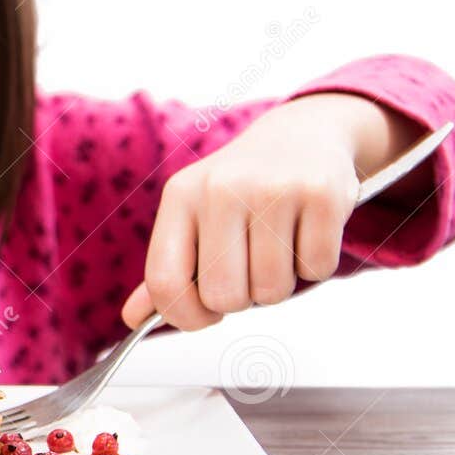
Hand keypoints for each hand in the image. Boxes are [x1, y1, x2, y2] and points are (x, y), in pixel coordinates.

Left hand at [120, 93, 414, 330]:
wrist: (301, 136)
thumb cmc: (241, 192)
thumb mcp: (194, 218)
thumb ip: (167, 270)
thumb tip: (133, 319)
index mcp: (180, 196)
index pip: (165, 281)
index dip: (184, 316)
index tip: (204, 315)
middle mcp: (221, 188)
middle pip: (224, 296)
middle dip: (241, 298)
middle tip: (249, 267)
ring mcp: (272, 188)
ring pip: (272, 289)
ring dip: (279, 282)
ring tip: (278, 244)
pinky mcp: (321, 194)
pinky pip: (316, 269)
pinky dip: (314, 265)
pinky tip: (306, 231)